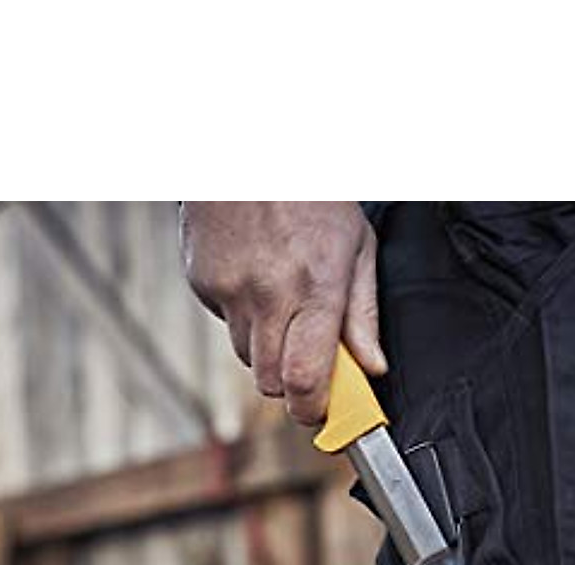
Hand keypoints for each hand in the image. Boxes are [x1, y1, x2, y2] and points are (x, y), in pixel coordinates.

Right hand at [180, 202, 386, 424]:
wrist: (249, 142)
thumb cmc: (312, 191)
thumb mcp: (355, 245)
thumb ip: (363, 313)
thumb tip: (372, 368)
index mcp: (315, 286)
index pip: (306, 380)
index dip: (313, 409)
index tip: (323, 411)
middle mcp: (269, 293)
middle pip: (272, 383)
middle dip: (291, 385)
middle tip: (308, 361)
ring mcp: (229, 289)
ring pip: (247, 357)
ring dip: (267, 347)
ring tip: (282, 301)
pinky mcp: (202, 282)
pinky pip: (224, 323)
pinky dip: (241, 315)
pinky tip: (254, 275)